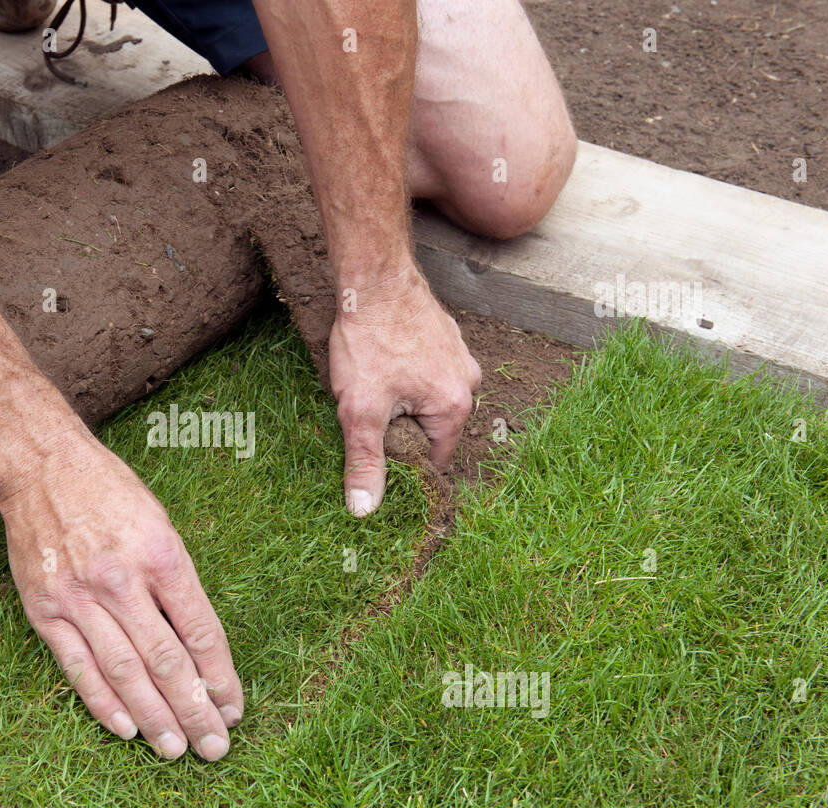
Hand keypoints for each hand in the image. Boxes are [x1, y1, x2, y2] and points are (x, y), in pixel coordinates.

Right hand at [0, 433, 242, 760]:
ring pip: (124, 673)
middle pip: (166, 661)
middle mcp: (121, 580)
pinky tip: (126, 729)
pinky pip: (78, 667)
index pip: (200, 631)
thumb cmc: (110, 494)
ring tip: (176, 750)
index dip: (220, 677)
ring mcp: (79, 598)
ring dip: (154, 718)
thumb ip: (178, 583)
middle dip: (194, 710)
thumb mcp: (161, 524)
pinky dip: (103, 702)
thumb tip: (200, 647)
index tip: (234, 709)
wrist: (41, 468)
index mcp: (161, 555)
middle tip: (215, 747)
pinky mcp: (45, 609)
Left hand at [330, 267, 480, 514]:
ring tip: (371, 379)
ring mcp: (459, 356)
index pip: (433, 459)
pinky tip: (379, 360)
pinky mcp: (444, 337)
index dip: (400, 462)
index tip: (374, 449)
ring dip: (398, 399)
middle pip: (430, 429)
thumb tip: (364, 510)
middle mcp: (468, 382)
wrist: (373, 276)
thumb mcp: (360, 411)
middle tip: (366, 406)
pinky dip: (402, 374)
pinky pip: (424, 372)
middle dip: (397, 426)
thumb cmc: (369, 340)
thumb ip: (365, 462)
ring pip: (424, 399)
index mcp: (456, 406)